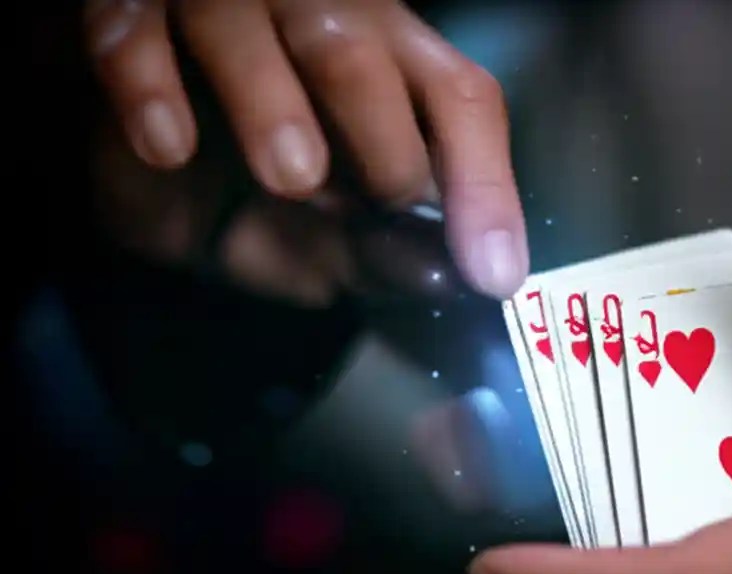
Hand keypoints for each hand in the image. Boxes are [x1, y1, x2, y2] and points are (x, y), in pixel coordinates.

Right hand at [85, 0, 527, 298]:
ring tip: (291, 179)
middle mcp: (318, 17)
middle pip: (363, 61)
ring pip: (254, 31)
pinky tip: (170, 149)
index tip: (492, 275)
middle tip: (375, 209)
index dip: (483, 186)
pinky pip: (135, 35)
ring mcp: (223, 6)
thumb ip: (377, 256)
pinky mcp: (126, 10)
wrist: (134, 153)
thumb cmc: (248, 188)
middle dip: (381, 147)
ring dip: (276, 109)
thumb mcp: (322, 241)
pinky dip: (152, 88)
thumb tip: (442, 277)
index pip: (459, 101)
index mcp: (388, 64)